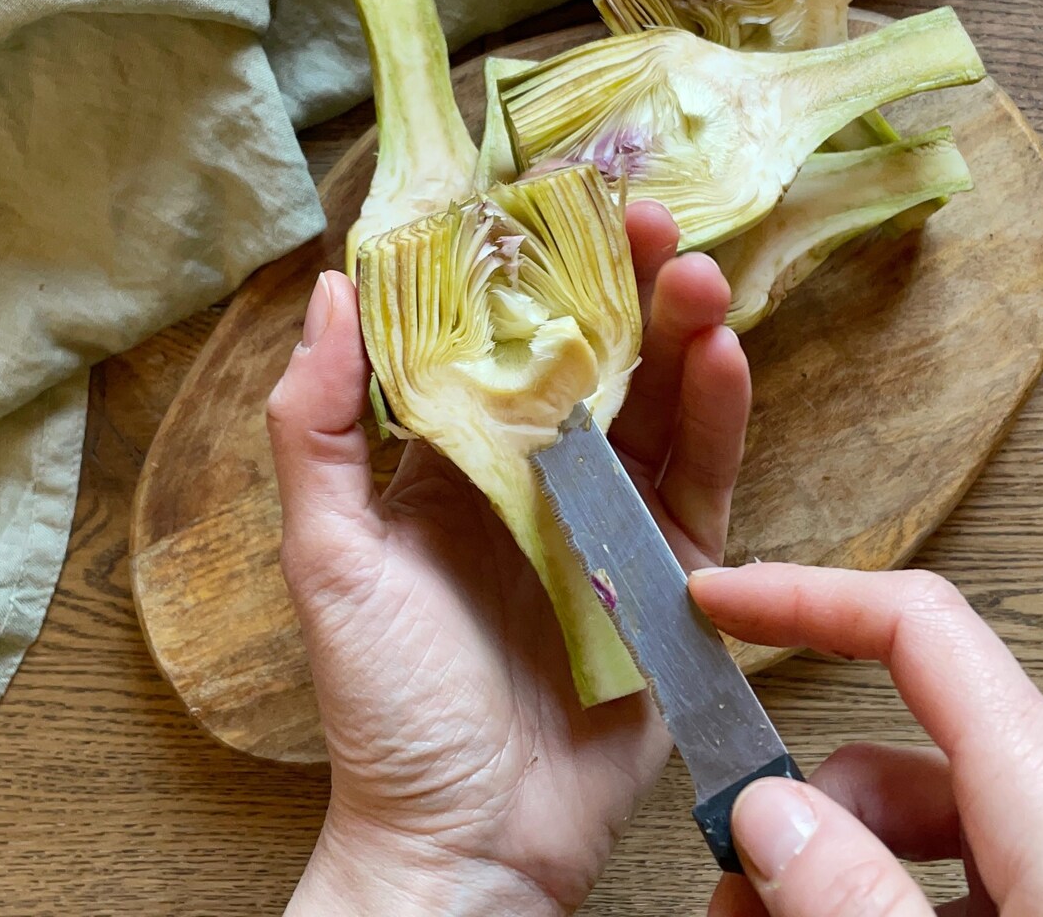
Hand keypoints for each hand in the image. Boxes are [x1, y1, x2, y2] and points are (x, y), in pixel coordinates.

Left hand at [270, 202, 749, 915]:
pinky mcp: (673, 577)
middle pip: (594, 359)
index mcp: (451, 466)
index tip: (548, 199)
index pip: (496, 342)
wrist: (467, 842)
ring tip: (698, 270)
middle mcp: (537, 481)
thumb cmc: (384, 710)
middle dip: (623, 283)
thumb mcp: (328, 559)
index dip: (527, 270)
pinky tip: (724, 357)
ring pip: (660, 406)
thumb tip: (325, 291)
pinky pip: (706, 483)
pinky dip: (721, 418)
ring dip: (681, 333)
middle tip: (649, 214)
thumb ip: (318, 429)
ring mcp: (611, 525)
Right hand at [689, 565, 1042, 916]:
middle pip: (905, 765)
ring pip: (937, 841)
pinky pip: (989, 892)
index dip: (807, 602)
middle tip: (729, 909)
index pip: (922, 634)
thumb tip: (768, 811)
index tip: (716, 608)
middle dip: (802, 823)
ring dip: (845, 885)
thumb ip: (856, 900)